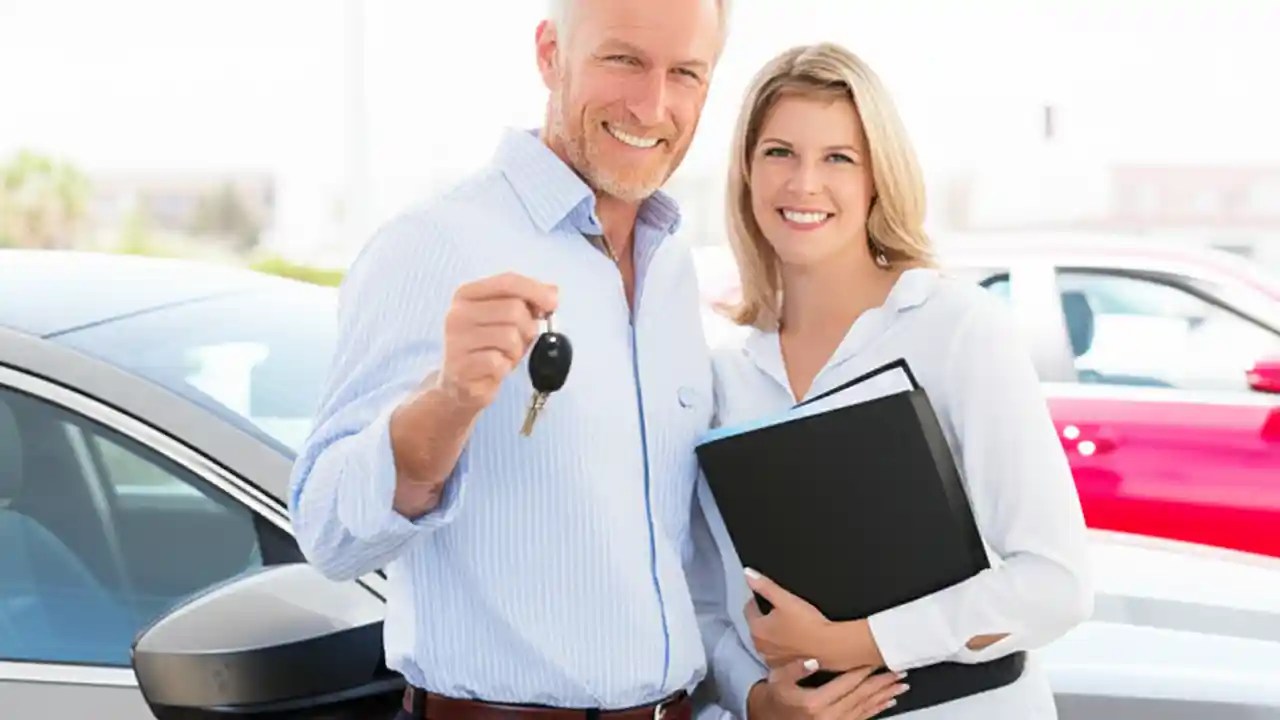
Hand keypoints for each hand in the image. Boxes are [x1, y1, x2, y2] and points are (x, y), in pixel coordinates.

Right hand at [435, 272, 558, 411]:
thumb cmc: (488, 348)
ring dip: (516, 351)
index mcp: (467, 295)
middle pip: (514, 310)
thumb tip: (552, 292)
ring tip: (504, 356)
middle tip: (520, 341)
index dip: (535, 290)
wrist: (461, 385)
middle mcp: (457, 314)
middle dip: (527, 328)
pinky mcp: (461, 367)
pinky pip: (499, 362)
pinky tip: (495, 369)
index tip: (553, 303)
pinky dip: (505, 367)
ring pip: (510, 337)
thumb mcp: (508, 320)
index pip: (507, 282)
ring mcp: (456, 341)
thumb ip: (528, 302)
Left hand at [744, 568, 838, 669]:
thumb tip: (747, 573)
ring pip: (766, 640)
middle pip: (757, 625)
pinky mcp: (783, 668)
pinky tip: (792, 641)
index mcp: (756, 629)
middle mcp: (759, 646)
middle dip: (764, 617)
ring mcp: (771, 659)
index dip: (757, 600)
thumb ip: (765, 585)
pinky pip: (776, 653)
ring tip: (787, 625)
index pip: (749, 609)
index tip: (767, 596)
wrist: (829, 647)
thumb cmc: (807, 623)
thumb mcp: (785, 599)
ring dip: (772, 633)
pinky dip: (780, 646)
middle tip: (780, 610)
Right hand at [748, 658, 907, 719]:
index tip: (878, 658)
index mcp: (815, 702)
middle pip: (862, 696)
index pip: (846, 682)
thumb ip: (794, 669)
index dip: (864, 669)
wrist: (770, 718)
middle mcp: (828, 716)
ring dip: (885, 696)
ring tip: (901, 685)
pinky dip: (877, 709)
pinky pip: (862, 718)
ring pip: (866, 708)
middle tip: (900, 670)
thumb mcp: (778, 679)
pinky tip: (888, 702)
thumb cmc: (776, 696)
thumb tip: (813, 661)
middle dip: (882, 683)